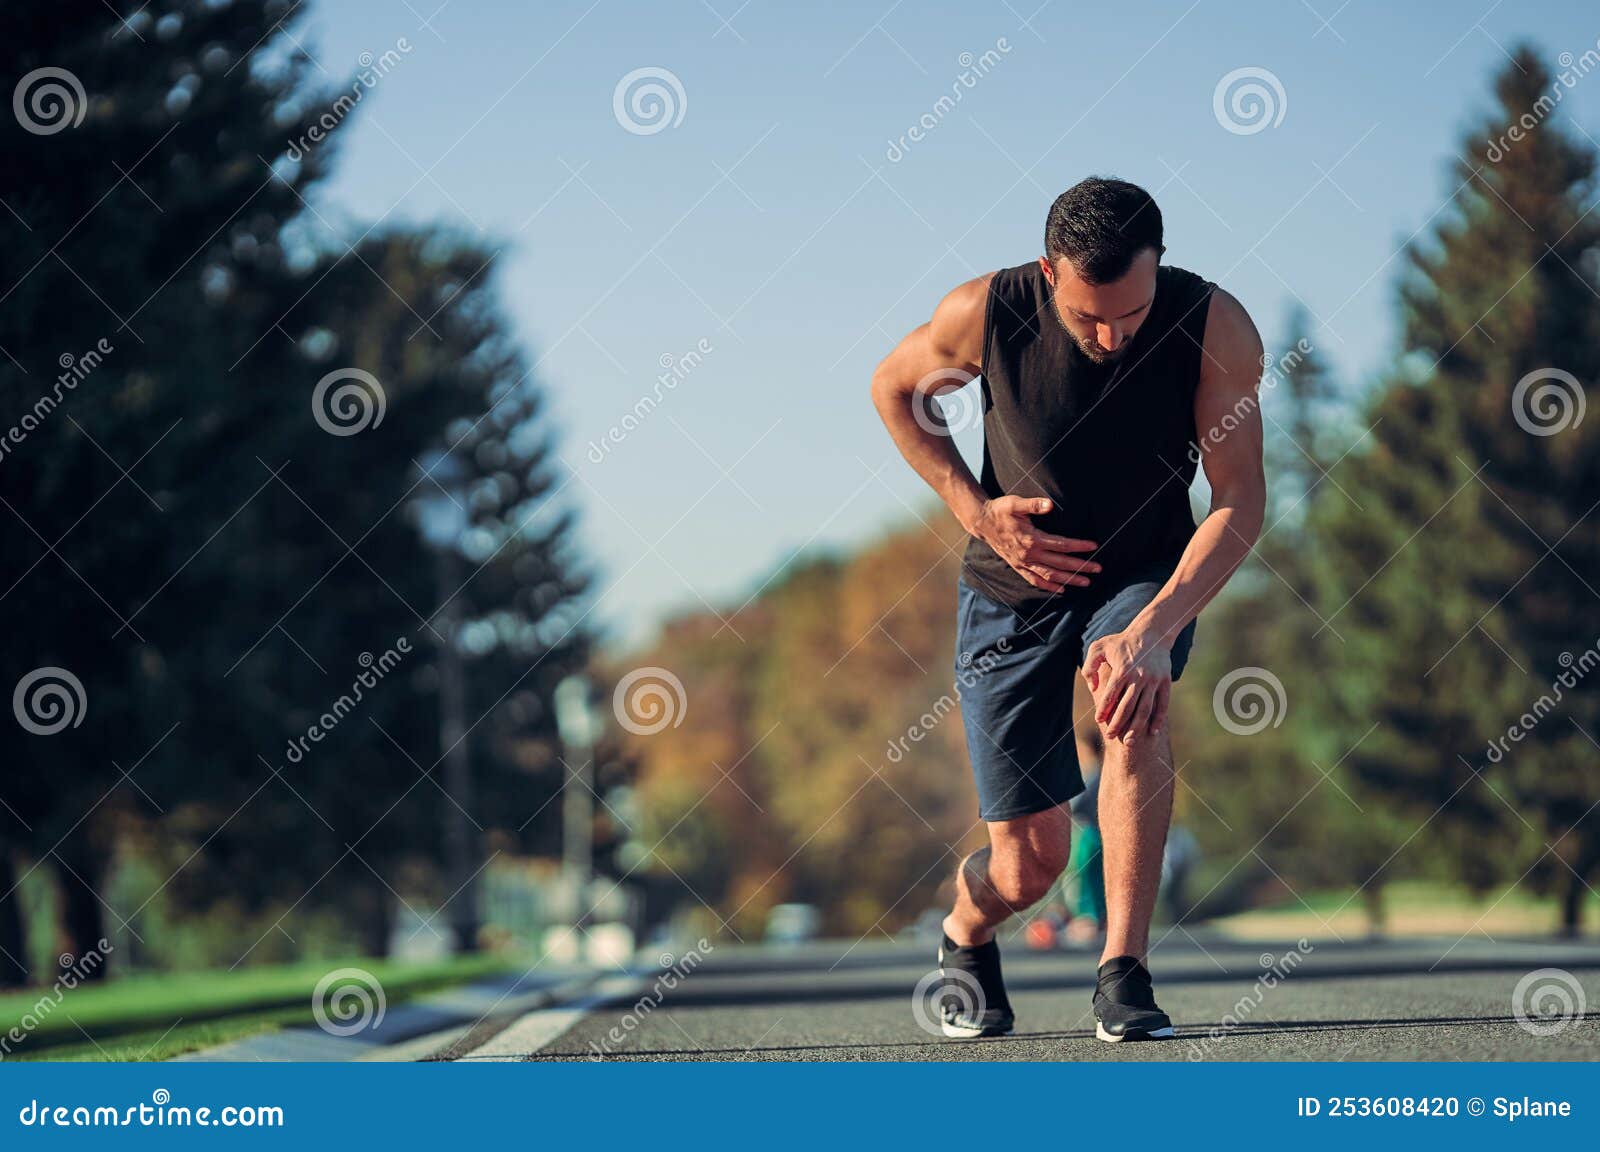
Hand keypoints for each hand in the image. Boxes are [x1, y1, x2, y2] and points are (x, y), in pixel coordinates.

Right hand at [969, 496, 1098, 593]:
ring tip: (1086, 582)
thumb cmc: (1000, 510)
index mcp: (1031, 539)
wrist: (982, 522)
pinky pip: (1035, 580)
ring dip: (1069, 580)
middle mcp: (1029, 554)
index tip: (1094, 546)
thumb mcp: (1015, 503)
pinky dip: (1049, 586)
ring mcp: (1023, 562)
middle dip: (1080, 567)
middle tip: (1098, 569)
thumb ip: (1033, 505)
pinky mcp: (1018, 566)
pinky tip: (1061, 590)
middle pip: (1060, 563)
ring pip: (1049, 575)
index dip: (1078, 546)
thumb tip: (1049, 505)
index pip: (1061, 545)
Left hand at [1082, 627, 1171, 742]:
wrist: (1152, 632)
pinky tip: (1152, 732)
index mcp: (1122, 670)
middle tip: (1110, 735)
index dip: (1104, 709)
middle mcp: (1138, 677)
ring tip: (1128, 742)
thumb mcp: (1099, 646)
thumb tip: (1092, 686)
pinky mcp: (1165, 681)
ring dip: (1136, 727)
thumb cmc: (1122, 641)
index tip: (1099, 720)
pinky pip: (1163, 704)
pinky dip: (1158, 719)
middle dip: (1117, 723)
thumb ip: (1090, 666)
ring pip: (1145, 709)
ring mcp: (1153, 680)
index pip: (1111, 695)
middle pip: (1127, 706)